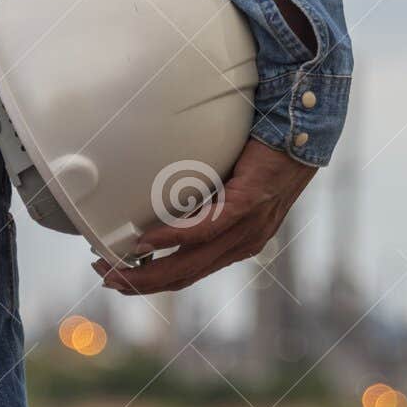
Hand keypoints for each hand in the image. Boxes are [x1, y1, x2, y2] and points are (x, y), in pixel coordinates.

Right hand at [93, 138, 316, 295]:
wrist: (301, 124)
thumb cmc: (262, 150)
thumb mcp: (226, 183)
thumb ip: (200, 199)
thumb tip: (162, 198)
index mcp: (237, 242)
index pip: (189, 272)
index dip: (152, 280)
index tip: (120, 279)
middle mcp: (244, 242)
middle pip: (185, 274)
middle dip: (142, 281)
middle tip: (106, 278)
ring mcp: (249, 226)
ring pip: (192, 260)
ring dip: (150, 267)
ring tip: (117, 266)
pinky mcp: (250, 203)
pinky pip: (207, 227)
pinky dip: (174, 237)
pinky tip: (148, 240)